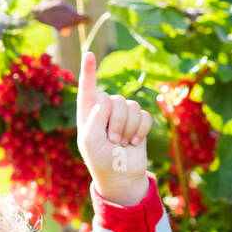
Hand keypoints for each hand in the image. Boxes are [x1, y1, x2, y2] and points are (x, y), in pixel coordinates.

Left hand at [77, 49, 151, 205]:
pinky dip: (140, 130)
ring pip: (130, 106)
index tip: (89, 54)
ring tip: (122, 143)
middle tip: (112, 141)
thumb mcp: (90, 140)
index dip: (89, 71)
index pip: (88, 88)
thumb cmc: (100, 160)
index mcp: (89, 112)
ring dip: (127, 128)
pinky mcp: (139, 121)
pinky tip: (134, 142)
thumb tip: (107, 98)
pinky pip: (143, 115)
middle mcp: (106, 110)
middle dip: (116, 122)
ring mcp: (123, 115)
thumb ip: (95, 116)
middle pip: (115, 99)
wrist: (121, 177)